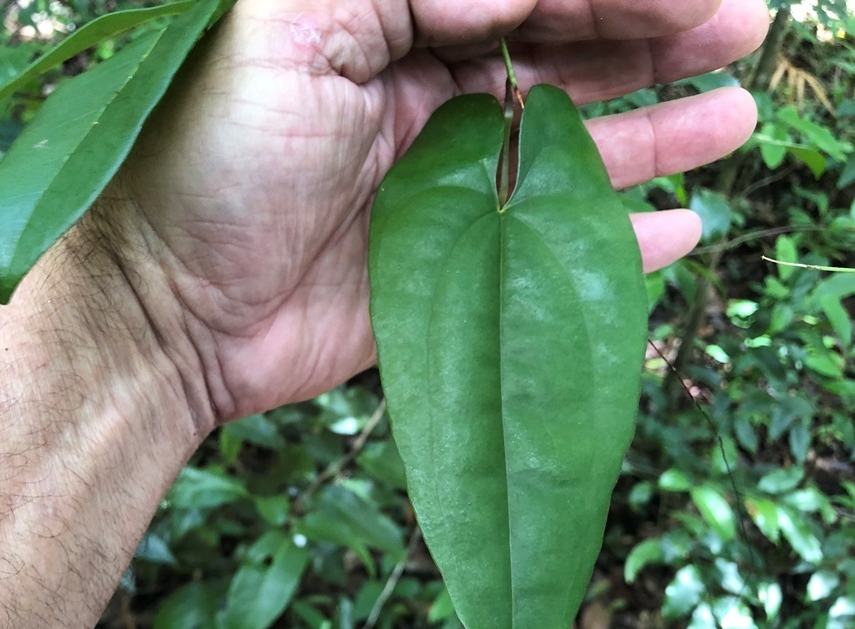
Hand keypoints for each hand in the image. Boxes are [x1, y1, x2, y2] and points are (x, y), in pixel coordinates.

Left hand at [99, 0, 768, 423]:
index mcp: (387, 30)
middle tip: (742, 27)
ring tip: (733, 118)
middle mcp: (423, 100)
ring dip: (654, 129)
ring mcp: (443, 189)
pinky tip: (677, 226)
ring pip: (569, 147)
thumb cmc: (209, 166)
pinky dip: (615, 239)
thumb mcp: (282, 31)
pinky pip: (551, 248)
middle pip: (560, 55)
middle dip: (652, 35)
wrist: (170, 315)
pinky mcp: (451, 271)